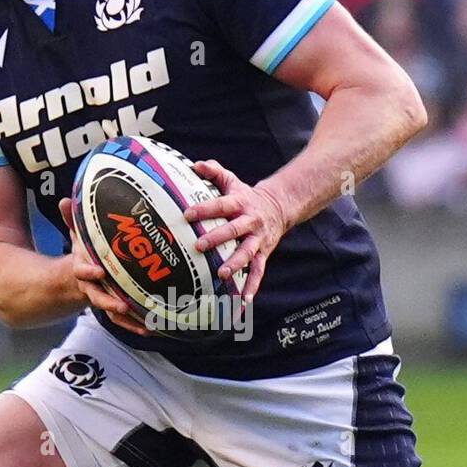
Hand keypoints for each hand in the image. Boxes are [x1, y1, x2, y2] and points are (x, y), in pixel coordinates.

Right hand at [58, 198, 150, 335]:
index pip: (82, 272)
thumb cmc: (84, 254)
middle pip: (99, 298)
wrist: (79, 278)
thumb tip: (65, 199)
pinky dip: (136, 324)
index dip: (89, 272)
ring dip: (128, 319)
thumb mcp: (77, 237)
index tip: (99, 271)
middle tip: (123, 306)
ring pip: (113, 313)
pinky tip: (153, 328)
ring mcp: (104, 299)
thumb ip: (71, 220)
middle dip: (110, 303)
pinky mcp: (114, 306)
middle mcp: (92, 287)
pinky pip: (124, 319)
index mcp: (82, 270)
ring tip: (146, 324)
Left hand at [184, 160, 287, 300]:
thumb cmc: (246, 196)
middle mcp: (250, 222)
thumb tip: (194, 165)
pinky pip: (258, 272)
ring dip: (234, 264)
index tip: (187, 214)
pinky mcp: (263, 254)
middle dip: (216, 238)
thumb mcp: (232, 181)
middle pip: (233, 229)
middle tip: (199, 245)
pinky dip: (251, 287)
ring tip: (221, 274)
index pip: (221, 205)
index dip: (205, 209)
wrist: (280, 207)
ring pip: (247, 253)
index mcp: (239, 204)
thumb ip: (214, 171)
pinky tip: (243, 302)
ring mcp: (257, 240)